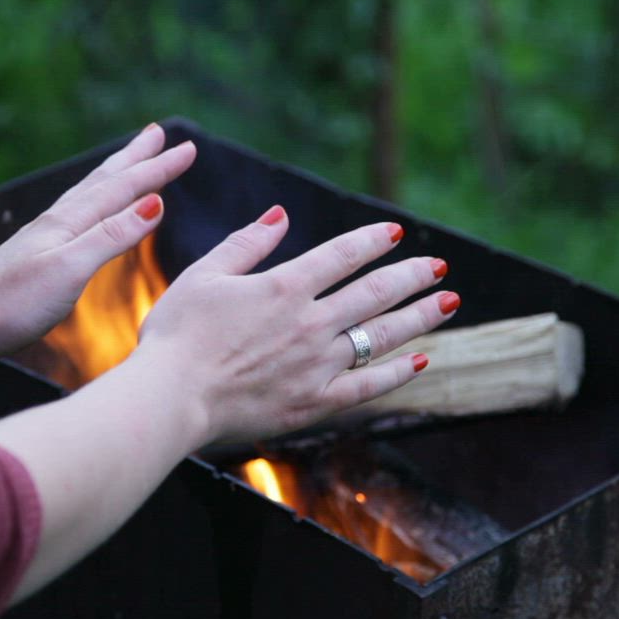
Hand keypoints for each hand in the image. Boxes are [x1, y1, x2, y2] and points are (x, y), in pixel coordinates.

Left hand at [0, 124, 194, 369]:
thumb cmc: (13, 304)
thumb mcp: (70, 270)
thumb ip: (112, 236)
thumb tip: (156, 203)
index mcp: (68, 222)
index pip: (122, 187)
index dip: (157, 169)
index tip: (188, 149)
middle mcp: (56, 222)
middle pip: (103, 180)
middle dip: (135, 157)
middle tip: (158, 133)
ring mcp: (44, 238)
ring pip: (88, 194)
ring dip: (114, 175)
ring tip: (130, 160)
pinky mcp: (36, 257)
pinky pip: (78, 216)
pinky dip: (95, 204)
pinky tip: (91, 214)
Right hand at [135, 206, 458, 445]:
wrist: (171, 397)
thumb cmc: (176, 335)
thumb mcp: (203, 275)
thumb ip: (246, 244)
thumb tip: (280, 215)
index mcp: (283, 287)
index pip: (342, 255)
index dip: (372, 241)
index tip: (395, 233)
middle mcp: (310, 323)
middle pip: (375, 293)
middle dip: (411, 276)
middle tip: (438, 267)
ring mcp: (318, 365)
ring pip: (382, 336)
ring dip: (420, 317)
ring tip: (448, 303)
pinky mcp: (315, 402)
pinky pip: (369, 386)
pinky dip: (399, 374)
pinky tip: (422, 362)